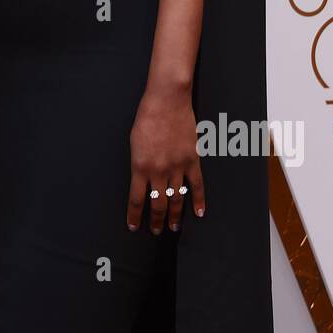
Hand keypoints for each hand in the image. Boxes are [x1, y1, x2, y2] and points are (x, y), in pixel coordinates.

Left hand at [126, 86, 204, 234]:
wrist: (167, 101)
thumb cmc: (147, 118)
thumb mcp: (134, 143)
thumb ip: (138, 164)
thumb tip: (142, 180)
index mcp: (139, 167)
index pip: (136, 199)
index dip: (135, 216)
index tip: (134, 226)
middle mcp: (158, 171)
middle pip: (157, 203)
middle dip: (156, 220)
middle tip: (156, 231)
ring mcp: (177, 167)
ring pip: (176, 198)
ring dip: (174, 215)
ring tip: (173, 226)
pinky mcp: (192, 160)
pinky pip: (196, 185)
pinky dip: (198, 201)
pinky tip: (198, 212)